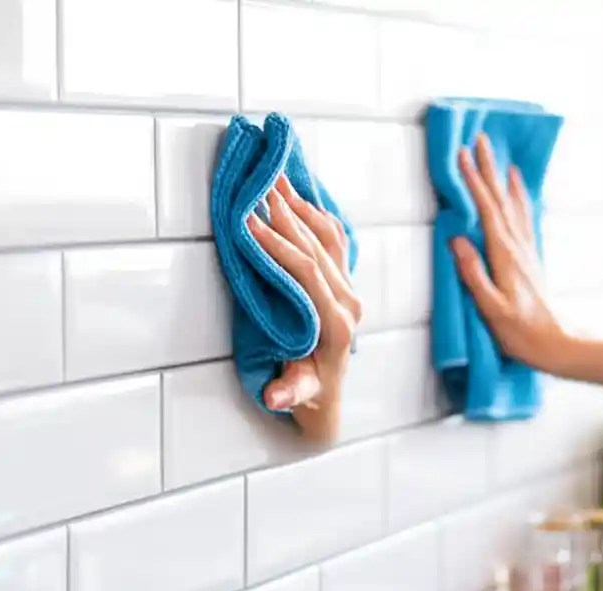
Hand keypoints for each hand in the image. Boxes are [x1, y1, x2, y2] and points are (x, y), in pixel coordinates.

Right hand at [246, 174, 361, 442]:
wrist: (327, 395)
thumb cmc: (305, 393)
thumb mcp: (296, 394)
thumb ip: (289, 392)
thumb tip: (276, 398)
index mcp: (337, 325)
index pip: (307, 273)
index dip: (279, 246)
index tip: (250, 223)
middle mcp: (350, 303)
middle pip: (317, 248)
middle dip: (285, 216)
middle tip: (260, 187)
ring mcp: (351, 290)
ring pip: (328, 238)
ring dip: (301, 207)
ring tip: (275, 179)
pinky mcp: (347, 282)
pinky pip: (335, 240)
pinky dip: (315, 214)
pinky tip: (295, 194)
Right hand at [450, 133, 569, 370]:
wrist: (557, 342)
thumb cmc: (521, 331)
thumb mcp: (490, 307)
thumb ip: (473, 273)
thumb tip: (457, 240)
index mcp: (504, 255)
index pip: (486, 210)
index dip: (473, 182)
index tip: (462, 156)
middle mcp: (518, 246)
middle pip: (500, 199)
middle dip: (487, 169)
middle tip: (478, 140)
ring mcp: (526, 249)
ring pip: (512, 204)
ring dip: (502, 177)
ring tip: (495, 155)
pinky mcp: (531, 256)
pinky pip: (523, 215)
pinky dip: (519, 196)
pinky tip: (517, 186)